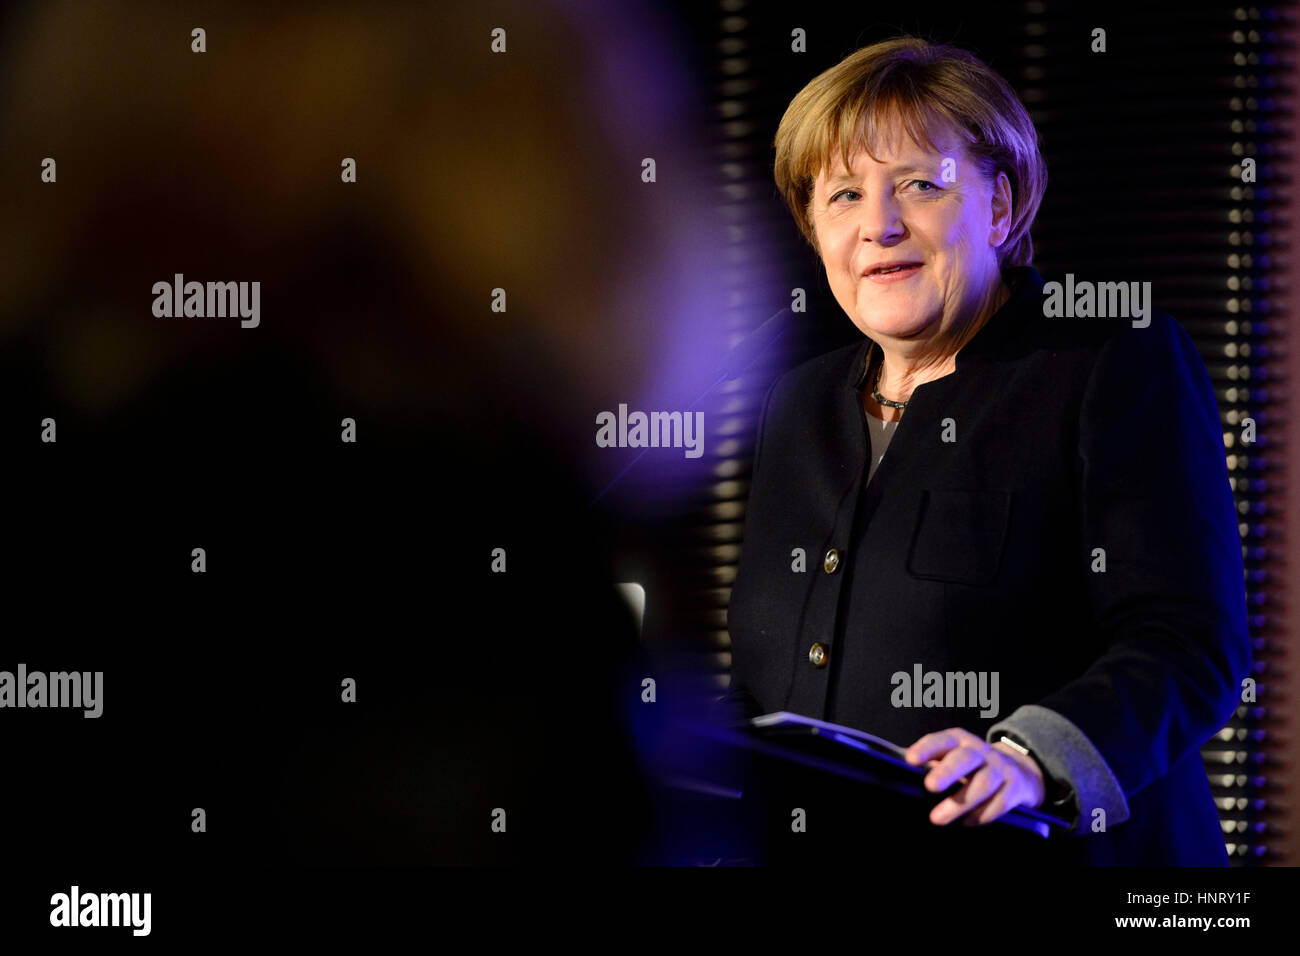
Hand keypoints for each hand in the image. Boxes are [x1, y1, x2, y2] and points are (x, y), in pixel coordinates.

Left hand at [904, 727, 1045, 826]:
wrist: (1021, 771)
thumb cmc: (971, 766)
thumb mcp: (951, 757)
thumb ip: (927, 761)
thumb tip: (889, 765)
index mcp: (959, 741)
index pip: (942, 741)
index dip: (926, 749)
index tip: (910, 760)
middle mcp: (980, 751)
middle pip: (965, 759)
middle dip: (947, 772)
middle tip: (929, 786)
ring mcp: (1000, 769)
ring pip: (983, 784)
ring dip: (960, 803)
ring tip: (937, 818)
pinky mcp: (1015, 788)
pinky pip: (1000, 802)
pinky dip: (983, 814)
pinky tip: (967, 823)